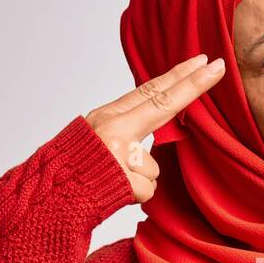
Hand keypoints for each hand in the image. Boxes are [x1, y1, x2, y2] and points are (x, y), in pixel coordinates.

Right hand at [84, 53, 225, 202]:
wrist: (45, 201)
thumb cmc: (71, 171)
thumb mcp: (94, 139)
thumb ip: (125, 128)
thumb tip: (155, 127)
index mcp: (106, 117)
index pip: (148, 91)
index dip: (177, 76)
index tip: (202, 61)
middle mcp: (112, 130)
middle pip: (162, 103)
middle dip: (193, 84)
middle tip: (218, 66)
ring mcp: (117, 155)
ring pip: (154, 166)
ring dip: (140, 178)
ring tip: (112, 181)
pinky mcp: (122, 181)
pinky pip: (148, 189)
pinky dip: (135, 196)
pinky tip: (114, 193)